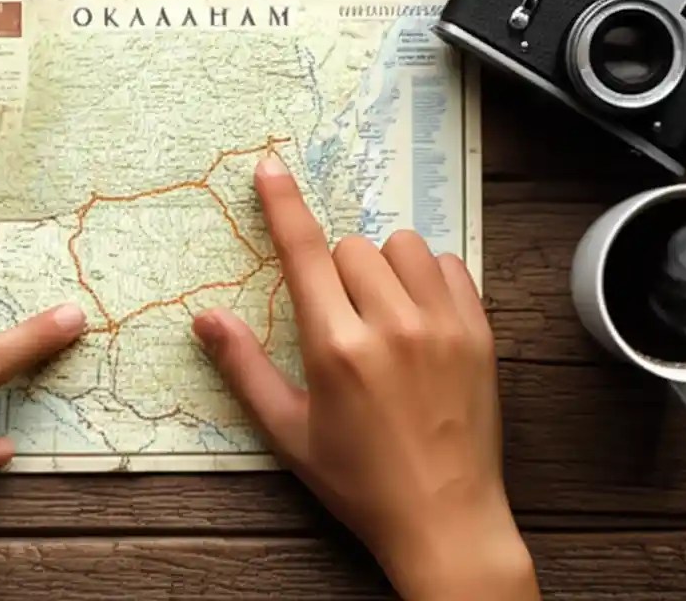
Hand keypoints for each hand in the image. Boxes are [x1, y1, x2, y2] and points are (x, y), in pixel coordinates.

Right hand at [193, 157, 538, 599]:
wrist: (444, 517)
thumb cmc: (359, 480)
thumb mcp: (288, 432)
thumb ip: (243, 368)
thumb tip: (205, 318)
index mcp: (336, 348)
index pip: (304, 253)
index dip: (283, 205)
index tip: (270, 168)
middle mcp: (391, 326)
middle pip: (352, 247)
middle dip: (336, 270)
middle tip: (340, 319)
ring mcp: (442, 325)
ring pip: (403, 246)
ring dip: (383, 266)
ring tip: (381, 310)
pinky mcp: (479, 332)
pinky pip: (451, 264)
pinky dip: (429, 276)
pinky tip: (418, 314)